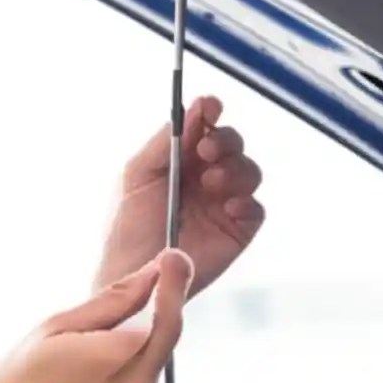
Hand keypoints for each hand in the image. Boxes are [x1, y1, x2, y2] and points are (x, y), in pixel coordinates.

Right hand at [0, 249, 192, 382]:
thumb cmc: (14, 382)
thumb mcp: (55, 328)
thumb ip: (111, 302)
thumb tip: (150, 276)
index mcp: (115, 360)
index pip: (166, 316)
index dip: (173, 283)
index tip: (173, 258)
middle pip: (162, 343)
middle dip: (149, 320)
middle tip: (118, 307)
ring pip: (149, 373)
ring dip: (130, 358)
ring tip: (76, 367)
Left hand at [95, 96, 263, 297]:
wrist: (131, 276)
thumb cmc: (126, 227)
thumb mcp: (137, 176)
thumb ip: (165, 143)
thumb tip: (195, 107)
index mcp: (180, 160)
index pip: (204, 126)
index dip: (210, 111)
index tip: (210, 106)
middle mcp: (204, 177)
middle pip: (232, 143)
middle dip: (225, 140)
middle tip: (207, 150)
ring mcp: (222, 203)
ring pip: (249, 171)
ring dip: (235, 169)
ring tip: (210, 183)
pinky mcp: (236, 231)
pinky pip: (256, 209)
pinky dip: (246, 202)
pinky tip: (227, 207)